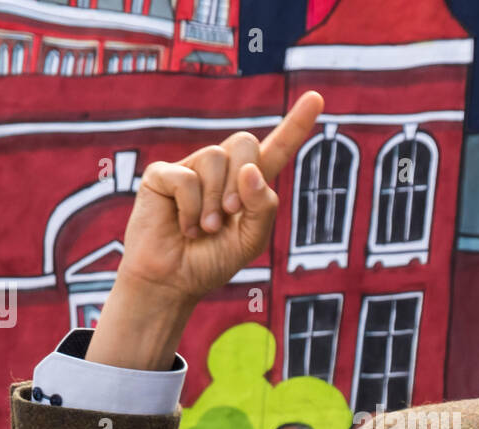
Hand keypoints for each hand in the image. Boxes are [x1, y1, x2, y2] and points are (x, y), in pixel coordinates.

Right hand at [116, 89, 324, 304]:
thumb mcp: (251, 240)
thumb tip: (250, 171)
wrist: (173, 281)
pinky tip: (184, 226)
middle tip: (229, 215)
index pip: (276, 148)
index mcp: (247, 184)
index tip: (317, 98)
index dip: (296, 124)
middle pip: (245, 141)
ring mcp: (190, 168)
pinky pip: (186, 177)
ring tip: (205, 228)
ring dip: (214, 201)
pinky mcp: (161, 174)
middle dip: (240, 181)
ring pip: (214, 156)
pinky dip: (190, 208)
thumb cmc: (212, 261)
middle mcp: (220, 169)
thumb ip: (263, 208)